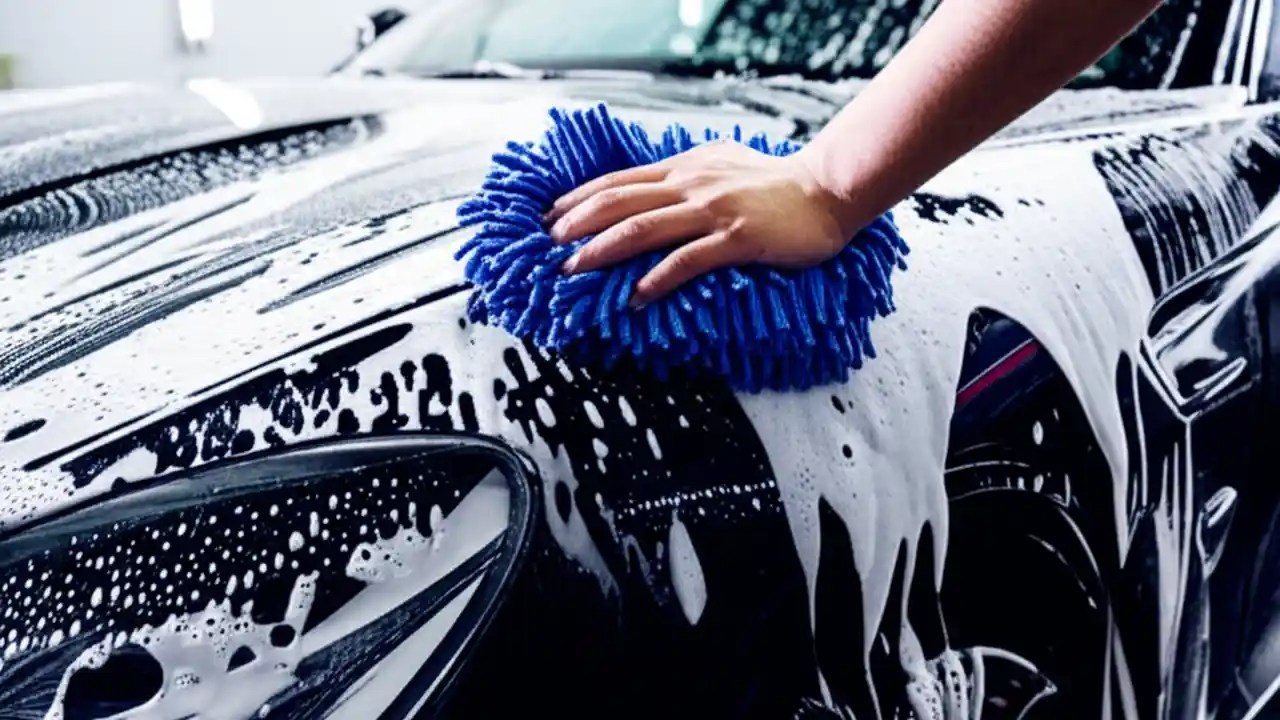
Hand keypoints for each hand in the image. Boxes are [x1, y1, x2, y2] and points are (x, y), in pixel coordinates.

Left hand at [544, 142, 858, 306]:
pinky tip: (636, 296)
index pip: (618, 181)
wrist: (827, 190)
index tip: (548, 218)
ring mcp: (714, 211)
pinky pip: (689, 260)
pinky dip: (658, 279)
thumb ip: (685, 175)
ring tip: (575, 272)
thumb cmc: (775, 183)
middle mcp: (691, 185)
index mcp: (683, 168)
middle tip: (549, 249)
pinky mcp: (739, 238)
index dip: (578, 199)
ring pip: (644, 228)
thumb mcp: (721, 164)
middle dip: (578, 226)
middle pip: (620, 202)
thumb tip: (652, 187)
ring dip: (603, 251)